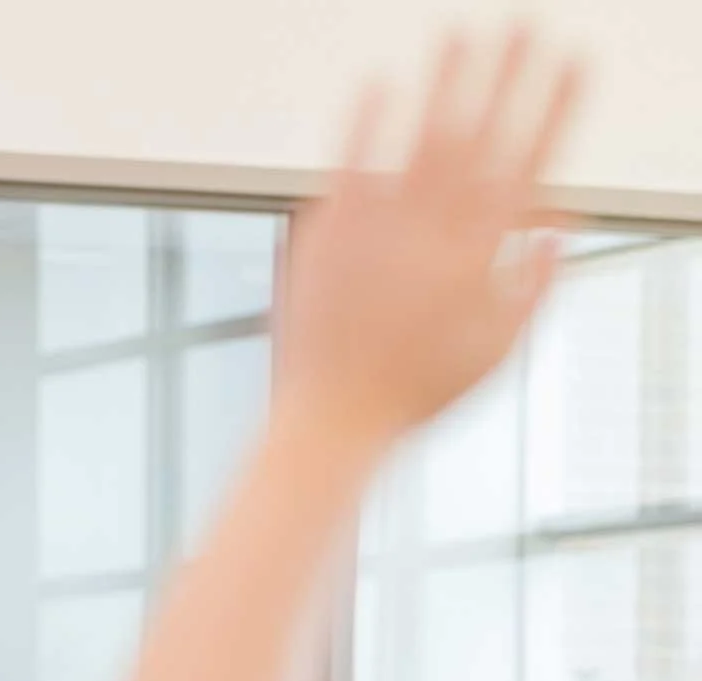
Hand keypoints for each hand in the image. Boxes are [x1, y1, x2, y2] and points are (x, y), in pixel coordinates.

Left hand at [274, 32, 580, 447]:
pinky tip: (375, 83)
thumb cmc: (410, 394)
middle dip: (506, 76)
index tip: (573, 66)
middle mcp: (432, 235)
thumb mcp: (495, 349)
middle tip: (526, 26)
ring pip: (418, 138)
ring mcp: (377, 231)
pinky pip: (347, 167)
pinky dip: (364, 122)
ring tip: (461, 33)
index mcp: (479, 258)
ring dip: (444, 82)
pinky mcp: (327, 237)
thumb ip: (533, 285)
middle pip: (479, 136)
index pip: (530, 164)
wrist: (331, 421)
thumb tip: (558, 227)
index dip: (554, 109)